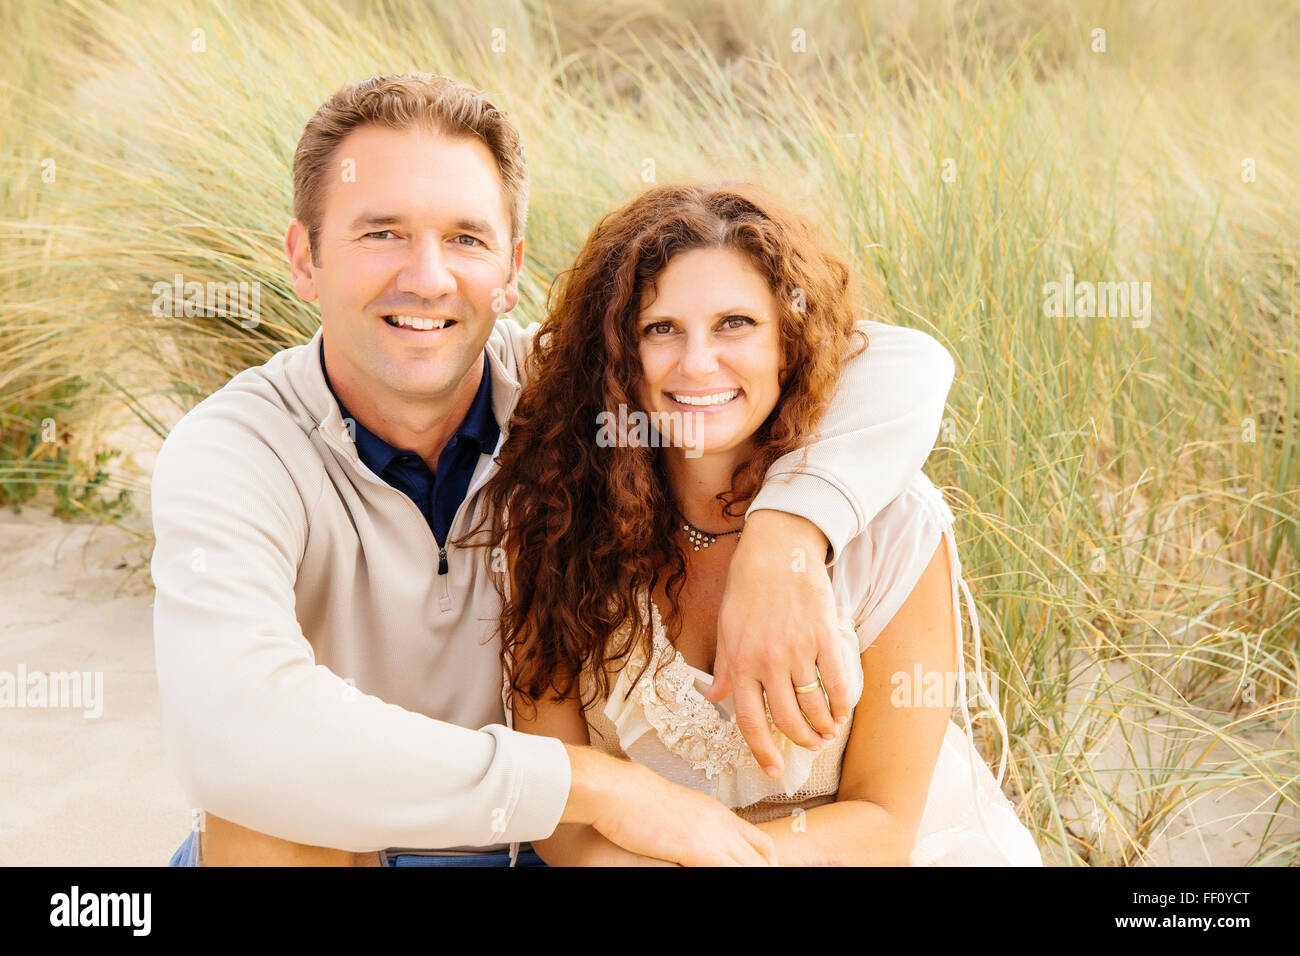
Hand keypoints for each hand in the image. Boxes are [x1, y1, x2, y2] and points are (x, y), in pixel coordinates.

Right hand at [564, 746, 776, 865]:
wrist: (619, 790)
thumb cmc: (636, 800)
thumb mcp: (677, 812)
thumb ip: (694, 827)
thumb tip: (693, 843)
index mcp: (719, 814)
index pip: (761, 843)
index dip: (766, 863)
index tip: (761, 871)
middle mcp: (723, 823)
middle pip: (764, 858)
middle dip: (764, 872)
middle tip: (760, 880)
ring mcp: (714, 835)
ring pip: (753, 867)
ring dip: (749, 875)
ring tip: (744, 881)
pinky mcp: (699, 849)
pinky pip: (730, 873)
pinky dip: (733, 878)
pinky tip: (716, 882)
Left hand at [709, 510, 851, 776]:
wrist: (778, 548)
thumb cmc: (748, 587)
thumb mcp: (726, 627)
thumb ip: (726, 667)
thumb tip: (716, 698)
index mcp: (740, 661)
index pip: (749, 721)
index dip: (762, 751)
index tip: (772, 770)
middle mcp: (768, 661)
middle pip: (787, 721)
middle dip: (800, 742)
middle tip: (808, 746)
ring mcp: (799, 650)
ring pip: (814, 707)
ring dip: (822, 728)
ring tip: (825, 732)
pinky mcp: (825, 637)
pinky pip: (838, 684)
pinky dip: (842, 705)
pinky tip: (841, 712)